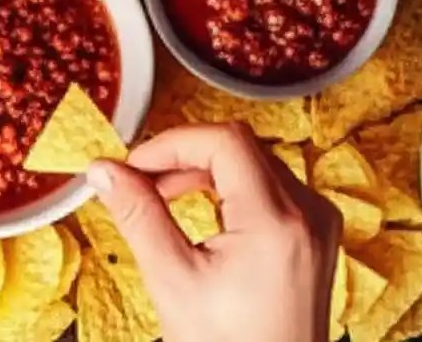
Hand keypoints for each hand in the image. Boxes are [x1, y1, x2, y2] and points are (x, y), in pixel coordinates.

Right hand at [87, 123, 340, 341]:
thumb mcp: (172, 280)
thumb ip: (138, 215)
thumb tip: (105, 173)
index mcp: (275, 221)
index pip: (224, 142)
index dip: (171, 144)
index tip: (134, 164)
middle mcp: (307, 214)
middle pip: (240, 147)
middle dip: (184, 155)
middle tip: (141, 180)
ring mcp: (316, 224)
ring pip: (255, 163)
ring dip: (205, 170)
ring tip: (162, 195)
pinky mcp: (314, 236)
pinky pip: (271, 188)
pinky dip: (230, 188)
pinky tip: (200, 210)